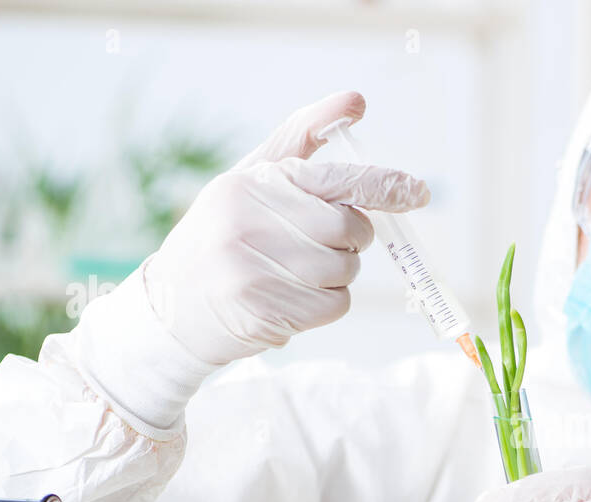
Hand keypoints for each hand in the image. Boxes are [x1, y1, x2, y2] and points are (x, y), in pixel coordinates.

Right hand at [143, 91, 429, 366]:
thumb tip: (355, 101)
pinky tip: (288, 299)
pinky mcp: (268, 310)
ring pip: (347, 269)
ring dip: (335, 275)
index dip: (383, 186)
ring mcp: (258, 267)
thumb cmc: (224, 235)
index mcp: (255, 182)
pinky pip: (336, 305)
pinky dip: (324, 305)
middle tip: (316, 243)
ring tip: (291, 272)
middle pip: (351, 228)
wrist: (174, 306)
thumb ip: (303, 139)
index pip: (336, 179)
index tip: (416, 191)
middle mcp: (252, 220)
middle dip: (349, 238)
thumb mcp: (251, 179)